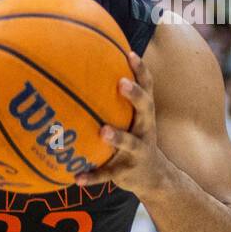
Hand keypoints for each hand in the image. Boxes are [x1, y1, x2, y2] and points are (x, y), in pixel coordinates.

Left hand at [74, 50, 168, 196]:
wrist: (154, 177)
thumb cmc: (134, 138)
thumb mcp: (131, 120)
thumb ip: (113, 101)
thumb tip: (83, 71)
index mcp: (144, 115)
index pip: (147, 87)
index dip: (141, 70)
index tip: (129, 53)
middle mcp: (145, 129)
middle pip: (145, 108)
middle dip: (135, 96)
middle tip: (121, 83)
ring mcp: (138, 151)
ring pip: (130, 143)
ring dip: (118, 137)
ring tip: (103, 131)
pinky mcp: (127, 171)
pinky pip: (108, 174)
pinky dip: (93, 176)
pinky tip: (76, 178)